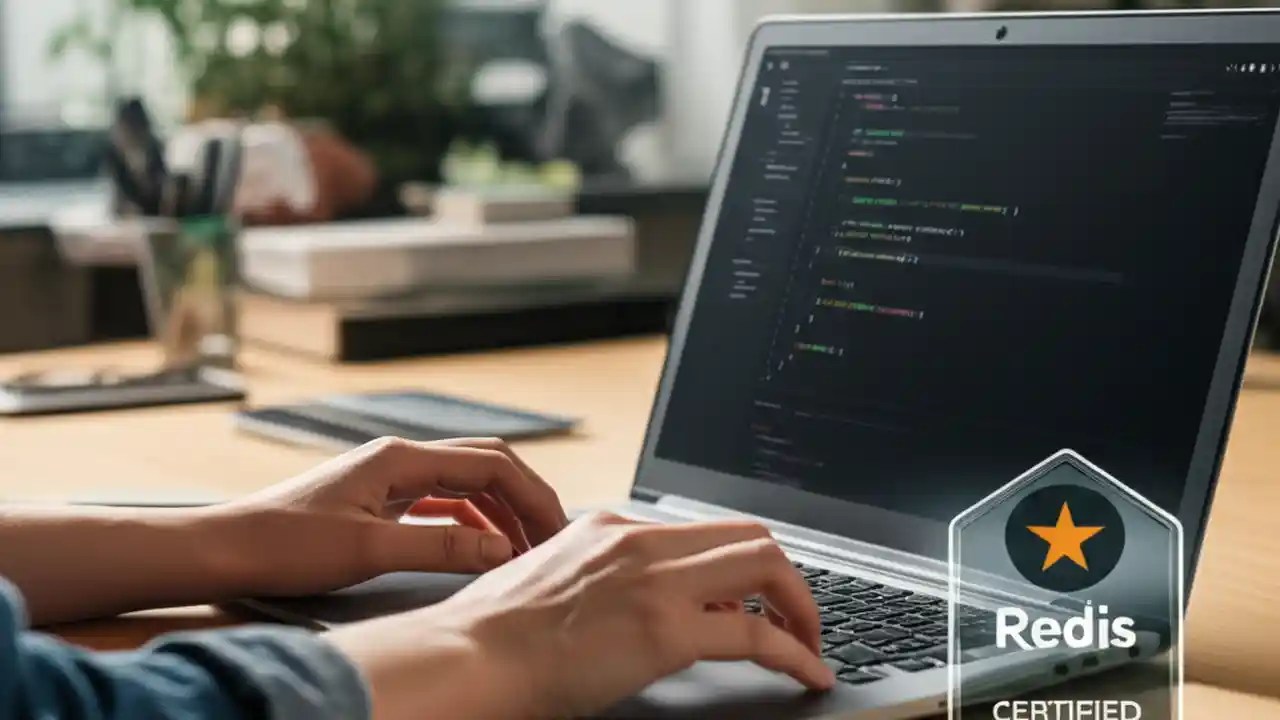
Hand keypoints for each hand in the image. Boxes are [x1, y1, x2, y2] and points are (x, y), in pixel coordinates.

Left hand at [218, 436, 567, 597]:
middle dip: (525, 500)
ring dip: (500, 513)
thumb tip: (502, 550)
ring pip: (465, 486)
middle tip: (553, 539)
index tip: (558, 530)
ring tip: (525, 549)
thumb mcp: (368, 551)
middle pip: (485, 467)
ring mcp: (388, 478)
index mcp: (401, 458)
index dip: (533, 495)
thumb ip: (441, 549)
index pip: (491, 463)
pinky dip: (470, 524)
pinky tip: (481, 549)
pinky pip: (441, 504)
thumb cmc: (284, 545)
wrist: (223, 549)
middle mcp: (399, 459)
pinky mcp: (377, 501)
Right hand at [328, 512, 834, 719]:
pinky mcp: (665, 630)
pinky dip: (796, 653)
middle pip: (749, 534)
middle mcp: (640, 540)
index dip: (746, 560)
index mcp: (613, 526)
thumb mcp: (558, 581)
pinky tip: (807, 674)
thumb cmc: (497, 634)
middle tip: (799, 616)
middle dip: (787, 576)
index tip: (760, 592)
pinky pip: (757, 634)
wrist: (470, 659)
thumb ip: (607, 579)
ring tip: (811, 644)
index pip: (704, 528)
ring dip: (801, 607)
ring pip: (765, 565)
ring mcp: (656, 581)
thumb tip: (650, 605)